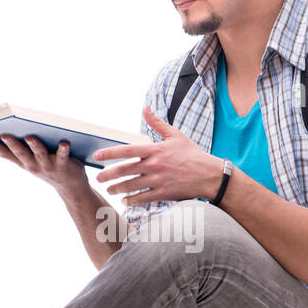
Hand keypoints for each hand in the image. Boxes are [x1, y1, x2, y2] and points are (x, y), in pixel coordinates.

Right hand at [0, 133, 89, 198]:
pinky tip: (64, 142)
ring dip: (35, 146)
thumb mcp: (29, 162)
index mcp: (24, 163)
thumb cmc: (48, 167)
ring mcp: (48, 166)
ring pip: (40, 154)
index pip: (7, 155)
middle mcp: (34, 165)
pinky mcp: (63, 165)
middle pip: (22, 154)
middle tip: (5, 135)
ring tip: (30, 137)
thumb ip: (14, 154)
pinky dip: (63, 149)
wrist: (70, 187)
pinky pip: (63, 156)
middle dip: (13, 145)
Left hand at [92, 105, 223, 203]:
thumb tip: (144, 107)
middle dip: (108, 175)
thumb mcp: (175, 135)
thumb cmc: (193, 154)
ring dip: (117, 189)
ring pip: (131, 186)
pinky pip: (142, 198)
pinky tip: (125, 200)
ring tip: (109, 190)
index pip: (127, 151)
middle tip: (98, 178)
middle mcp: (154, 166)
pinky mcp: (163, 194)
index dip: (110, 154)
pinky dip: (131, 200)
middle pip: (124, 171)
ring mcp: (158, 181)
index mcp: (155, 150)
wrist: (210, 176)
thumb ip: (157, 122)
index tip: (97, 157)